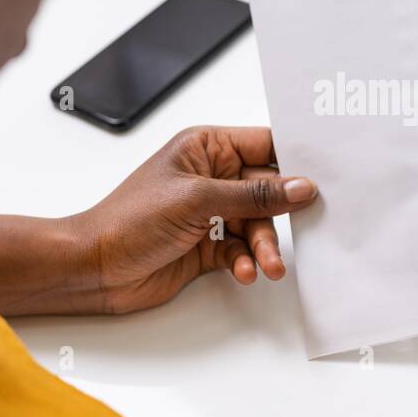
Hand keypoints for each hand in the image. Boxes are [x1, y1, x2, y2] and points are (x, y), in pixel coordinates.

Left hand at [65, 126, 317, 314]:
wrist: (93, 267)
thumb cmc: (129, 220)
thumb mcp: (198, 200)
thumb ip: (254, 195)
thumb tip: (300, 187)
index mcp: (206, 147)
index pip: (264, 145)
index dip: (295, 160)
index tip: (324, 176)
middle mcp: (210, 176)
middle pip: (267, 190)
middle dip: (280, 215)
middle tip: (299, 232)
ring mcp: (209, 212)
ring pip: (257, 225)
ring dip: (264, 246)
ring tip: (267, 265)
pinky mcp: (206, 245)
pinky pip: (241, 250)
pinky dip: (245, 261)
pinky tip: (242, 271)